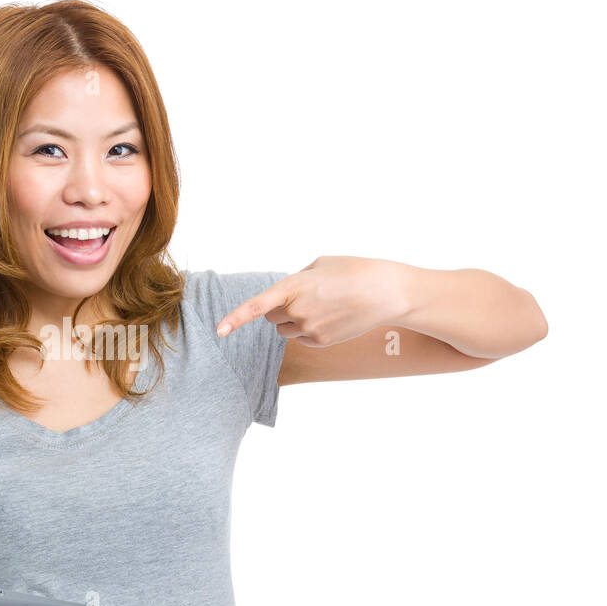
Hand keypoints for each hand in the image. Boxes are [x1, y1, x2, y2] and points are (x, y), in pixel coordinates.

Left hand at [216, 256, 415, 346]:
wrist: (387, 292)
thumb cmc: (353, 270)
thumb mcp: (319, 264)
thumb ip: (294, 279)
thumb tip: (281, 299)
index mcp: (294, 286)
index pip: (257, 306)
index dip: (235, 318)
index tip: (219, 330)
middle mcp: (299, 311)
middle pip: (269, 316)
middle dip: (279, 308)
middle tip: (306, 296)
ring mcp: (310, 329)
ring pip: (284, 329)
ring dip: (292, 319)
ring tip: (321, 305)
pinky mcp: (321, 341)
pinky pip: (300, 338)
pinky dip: (308, 329)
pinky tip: (330, 316)